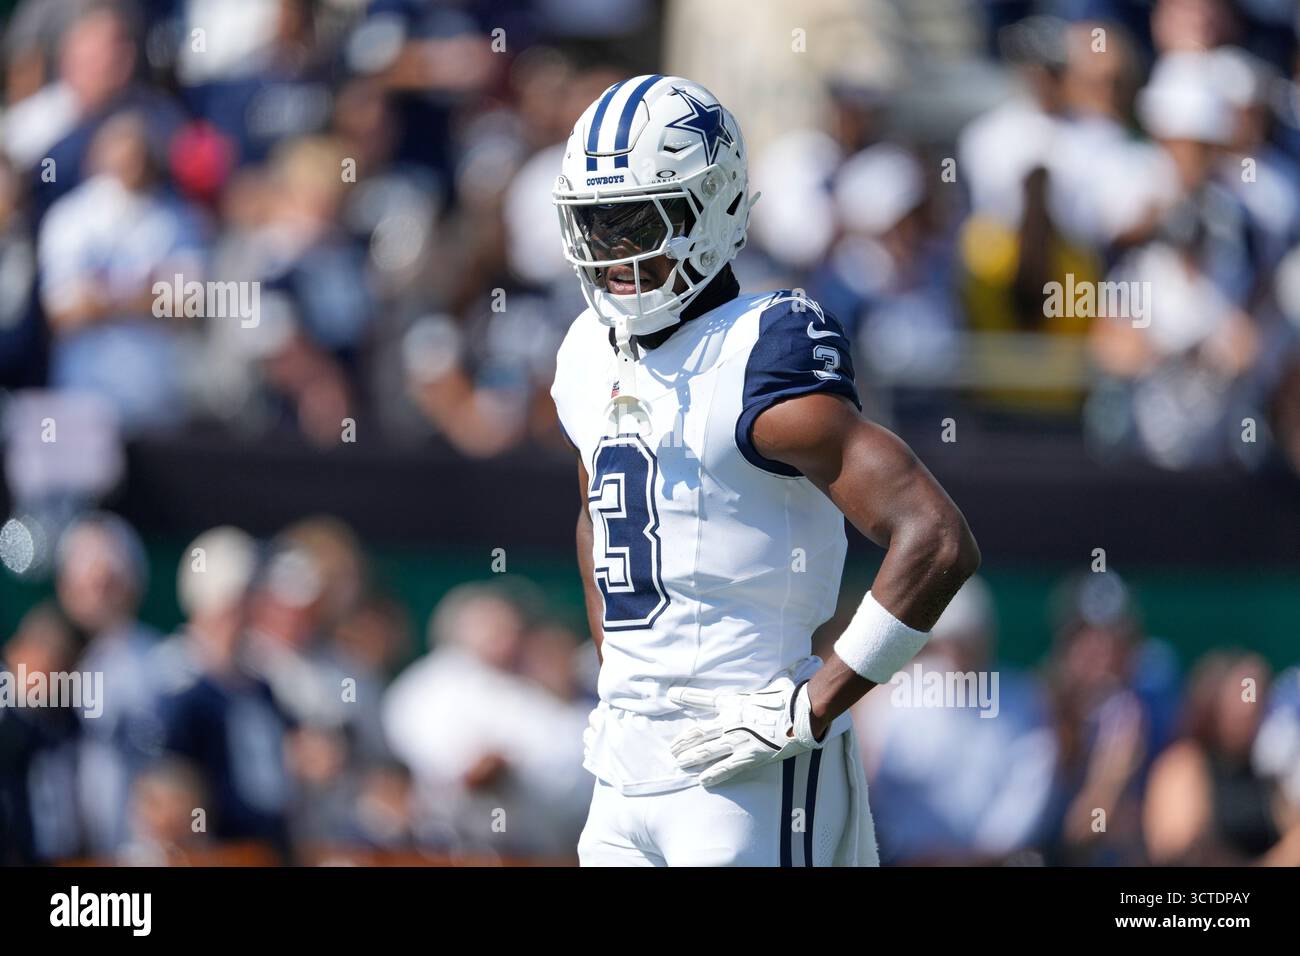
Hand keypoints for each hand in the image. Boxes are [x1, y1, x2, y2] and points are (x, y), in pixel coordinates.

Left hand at [668, 676, 823, 787]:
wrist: (802, 715)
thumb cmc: (790, 698)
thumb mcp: (777, 683)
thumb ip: (775, 680)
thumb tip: (789, 671)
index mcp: (734, 703)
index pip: (704, 699)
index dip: (686, 696)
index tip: (670, 695)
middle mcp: (730, 722)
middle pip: (699, 731)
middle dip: (683, 740)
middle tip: (672, 747)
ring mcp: (738, 740)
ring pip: (706, 751)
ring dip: (691, 757)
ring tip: (679, 762)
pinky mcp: (749, 756)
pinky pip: (726, 767)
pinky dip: (714, 774)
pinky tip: (703, 780)